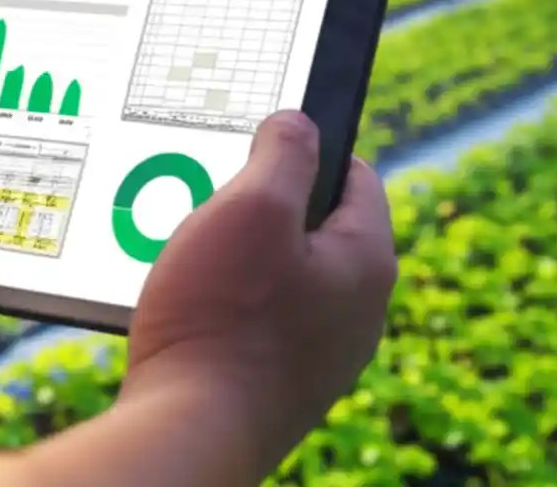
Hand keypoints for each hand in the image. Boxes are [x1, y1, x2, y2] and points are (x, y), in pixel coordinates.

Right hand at [124, 111, 396, 479]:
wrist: (189, 433)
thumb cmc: (220, 318)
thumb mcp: (251, 208)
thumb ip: (283, 154)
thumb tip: (299, 123)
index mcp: (367, 261)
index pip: (356, 175)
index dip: (307, 150)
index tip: (259, 148)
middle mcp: (359, 312)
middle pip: (318, 228)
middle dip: (265, 209)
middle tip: (216, 208)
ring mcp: (323, 355)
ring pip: (287, 277)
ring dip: (244, 261)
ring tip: (196, 263)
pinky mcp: (285, 385)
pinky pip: (264, 323)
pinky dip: (232, 307)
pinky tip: (194, 312)